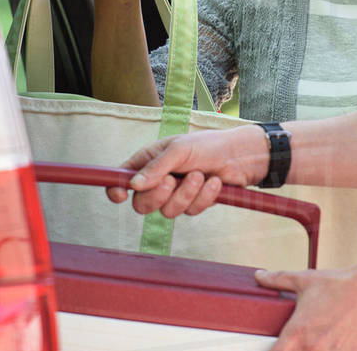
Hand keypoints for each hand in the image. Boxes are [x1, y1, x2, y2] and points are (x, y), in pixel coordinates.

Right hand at [106, 125, 269, 216]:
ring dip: (186, 194)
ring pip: (168, 211)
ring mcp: (176, 194)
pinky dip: (204, 197)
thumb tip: (133, 185)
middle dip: (158, 195)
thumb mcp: (179, 149)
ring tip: (200, 175)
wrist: (239, 155)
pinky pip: (192, 211)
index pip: (123, 179)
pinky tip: (215, 182)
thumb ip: (156, 167)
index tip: (120, 196)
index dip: (116, 189)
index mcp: (148, 161)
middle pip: (142, 204)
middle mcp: (158, 180)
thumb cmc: (207, 145)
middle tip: (172, 180)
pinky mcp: (194, 204)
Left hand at [254, 266, 356, 350]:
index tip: (274, 347)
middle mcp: (315, 349)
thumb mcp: (305, 280)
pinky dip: (335, 350)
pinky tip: (336, 340)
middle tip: (299, 342)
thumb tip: (260, 276)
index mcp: (298, 333)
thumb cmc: (342, 285)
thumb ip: (277, 280)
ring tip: (321, 338)